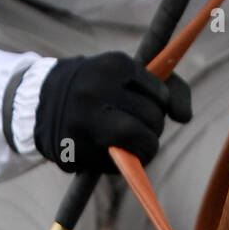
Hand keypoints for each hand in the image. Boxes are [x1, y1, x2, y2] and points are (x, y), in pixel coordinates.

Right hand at [33, 51, 191, 173]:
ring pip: (142, 142)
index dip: (157, 100)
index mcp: (113, 65)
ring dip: (145, 145)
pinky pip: (122, 163)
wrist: (42, 102)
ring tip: (129, 138)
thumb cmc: (98, 86)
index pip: (160, 93)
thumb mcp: (129, 75)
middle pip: (153, 118)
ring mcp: (85, 123)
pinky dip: (126, 160)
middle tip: (134, 119)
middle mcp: (96, 91)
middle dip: (153, 124)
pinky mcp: (77, 152)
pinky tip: (110, 148)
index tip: (140, 97)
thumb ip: (171, 88)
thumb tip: (185, 118)